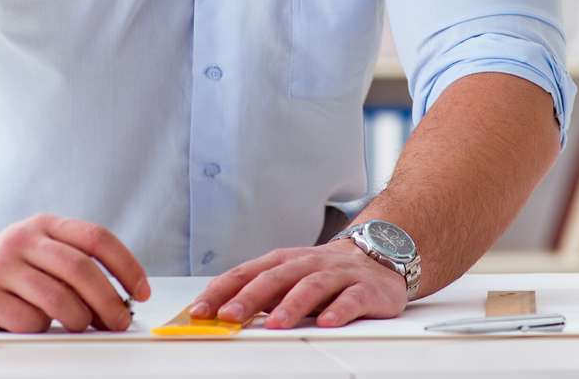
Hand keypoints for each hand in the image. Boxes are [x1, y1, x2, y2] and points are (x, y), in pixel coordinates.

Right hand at [0, 213, 150, 333]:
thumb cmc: (2, 267)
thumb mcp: (38, 249)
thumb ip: (74, 264)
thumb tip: (121, 297)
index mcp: (43, 225)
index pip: (96, 238)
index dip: (126, 265)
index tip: (141, 291)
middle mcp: (21, 239)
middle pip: (80, 270)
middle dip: (108, 301)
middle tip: (118, 320)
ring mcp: (0, 266)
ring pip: (57, 298)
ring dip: (78, 319)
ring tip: (80, 325)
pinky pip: (27, 320)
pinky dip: (40, 329)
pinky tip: (34, 324)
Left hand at [188, 238, 407, 329]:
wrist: (379, 255)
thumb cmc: (325, 272)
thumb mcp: (289, 279)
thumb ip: (260, 295)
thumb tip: (218, 315)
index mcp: (283, 261)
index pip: (245, 273)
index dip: (220, 291)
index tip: (199, 311)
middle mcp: (307, 264)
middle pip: (274, 278)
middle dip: (249, 297)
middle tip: (229, 316)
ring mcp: (337, 275)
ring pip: (311, 286)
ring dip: (291, 305)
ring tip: (276, 324)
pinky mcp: (366, 289)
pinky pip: (351, 299)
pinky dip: (339, 310)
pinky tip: (326, 322)